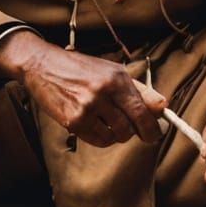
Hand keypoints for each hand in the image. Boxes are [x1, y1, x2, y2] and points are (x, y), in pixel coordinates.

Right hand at [0, 31, 164, 146]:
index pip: (142, 110)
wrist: (43, 66)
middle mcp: (103, 93)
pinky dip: (102, 137)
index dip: (152, 127)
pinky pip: (98, 140)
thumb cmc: (80, 68)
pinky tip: (96, 125)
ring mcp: (87, 108)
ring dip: (116, 134)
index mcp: (116, 78)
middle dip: (135, 132)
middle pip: (130, 127)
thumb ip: (139, 90)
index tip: (155, 135)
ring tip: (108, 121)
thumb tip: (163, 106)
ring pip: (115, 136)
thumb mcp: (111, 71)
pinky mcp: (73, 121)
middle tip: (132, 130)